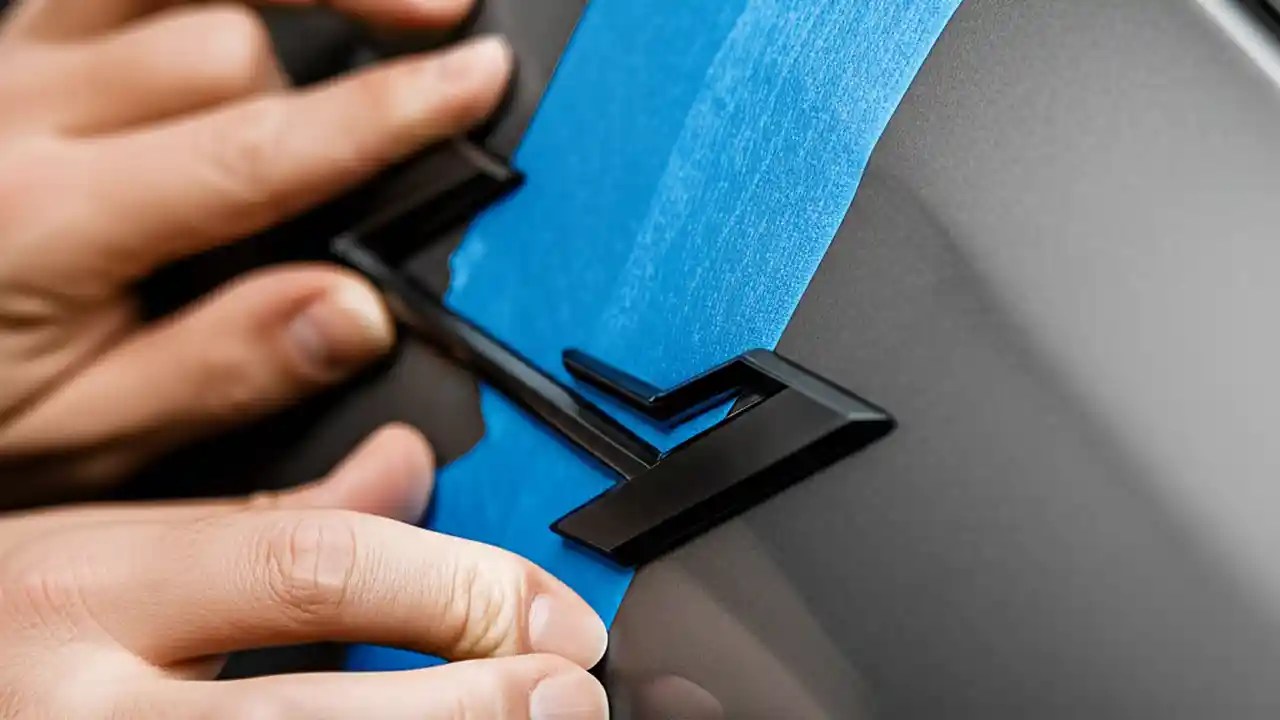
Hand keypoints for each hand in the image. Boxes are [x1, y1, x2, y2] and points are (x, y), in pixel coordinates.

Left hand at [0, 0, 512, 504]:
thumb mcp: (88, 429)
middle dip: (333, 80)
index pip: (255, 151)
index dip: (384, 113)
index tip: (474, 86)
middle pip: (227, 48)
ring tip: (405, 0)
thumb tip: (355, 315)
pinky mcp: (17, 41)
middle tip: (430, 94)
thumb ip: (220, 372)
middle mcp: (30, 116)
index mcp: (55, 226)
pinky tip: (276, 1)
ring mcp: (17, 62)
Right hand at [0, 423, 609, 718]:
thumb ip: (276, 519)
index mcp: (100, 592)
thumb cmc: (11, 627)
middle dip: (472, 709)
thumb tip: (410, 467)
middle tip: (568, 692)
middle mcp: (90, 711)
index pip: (314, 569)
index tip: (551, 610)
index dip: (459, 589)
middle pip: (314, 716)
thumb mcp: (122, 545)